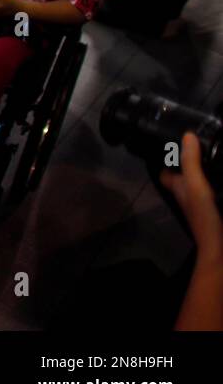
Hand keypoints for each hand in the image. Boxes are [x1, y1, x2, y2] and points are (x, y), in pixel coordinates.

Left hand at [162, 132, 222, 259]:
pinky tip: (222, 180)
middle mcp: (187, 194)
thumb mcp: (196, 185)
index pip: (165, 171)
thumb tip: (187, 135)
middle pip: (183, 176)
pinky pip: (212, 194)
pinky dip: (216, 185)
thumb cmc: (203, 215)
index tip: (173, 144)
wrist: (220, 247)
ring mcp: (201, 204)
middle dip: (189, 163)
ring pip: (198, 184)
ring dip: (204, 173)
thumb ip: (191, 162)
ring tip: (216, 158)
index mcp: (178, 187)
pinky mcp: (215, 210)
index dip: (167, 158)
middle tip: (201, 148)